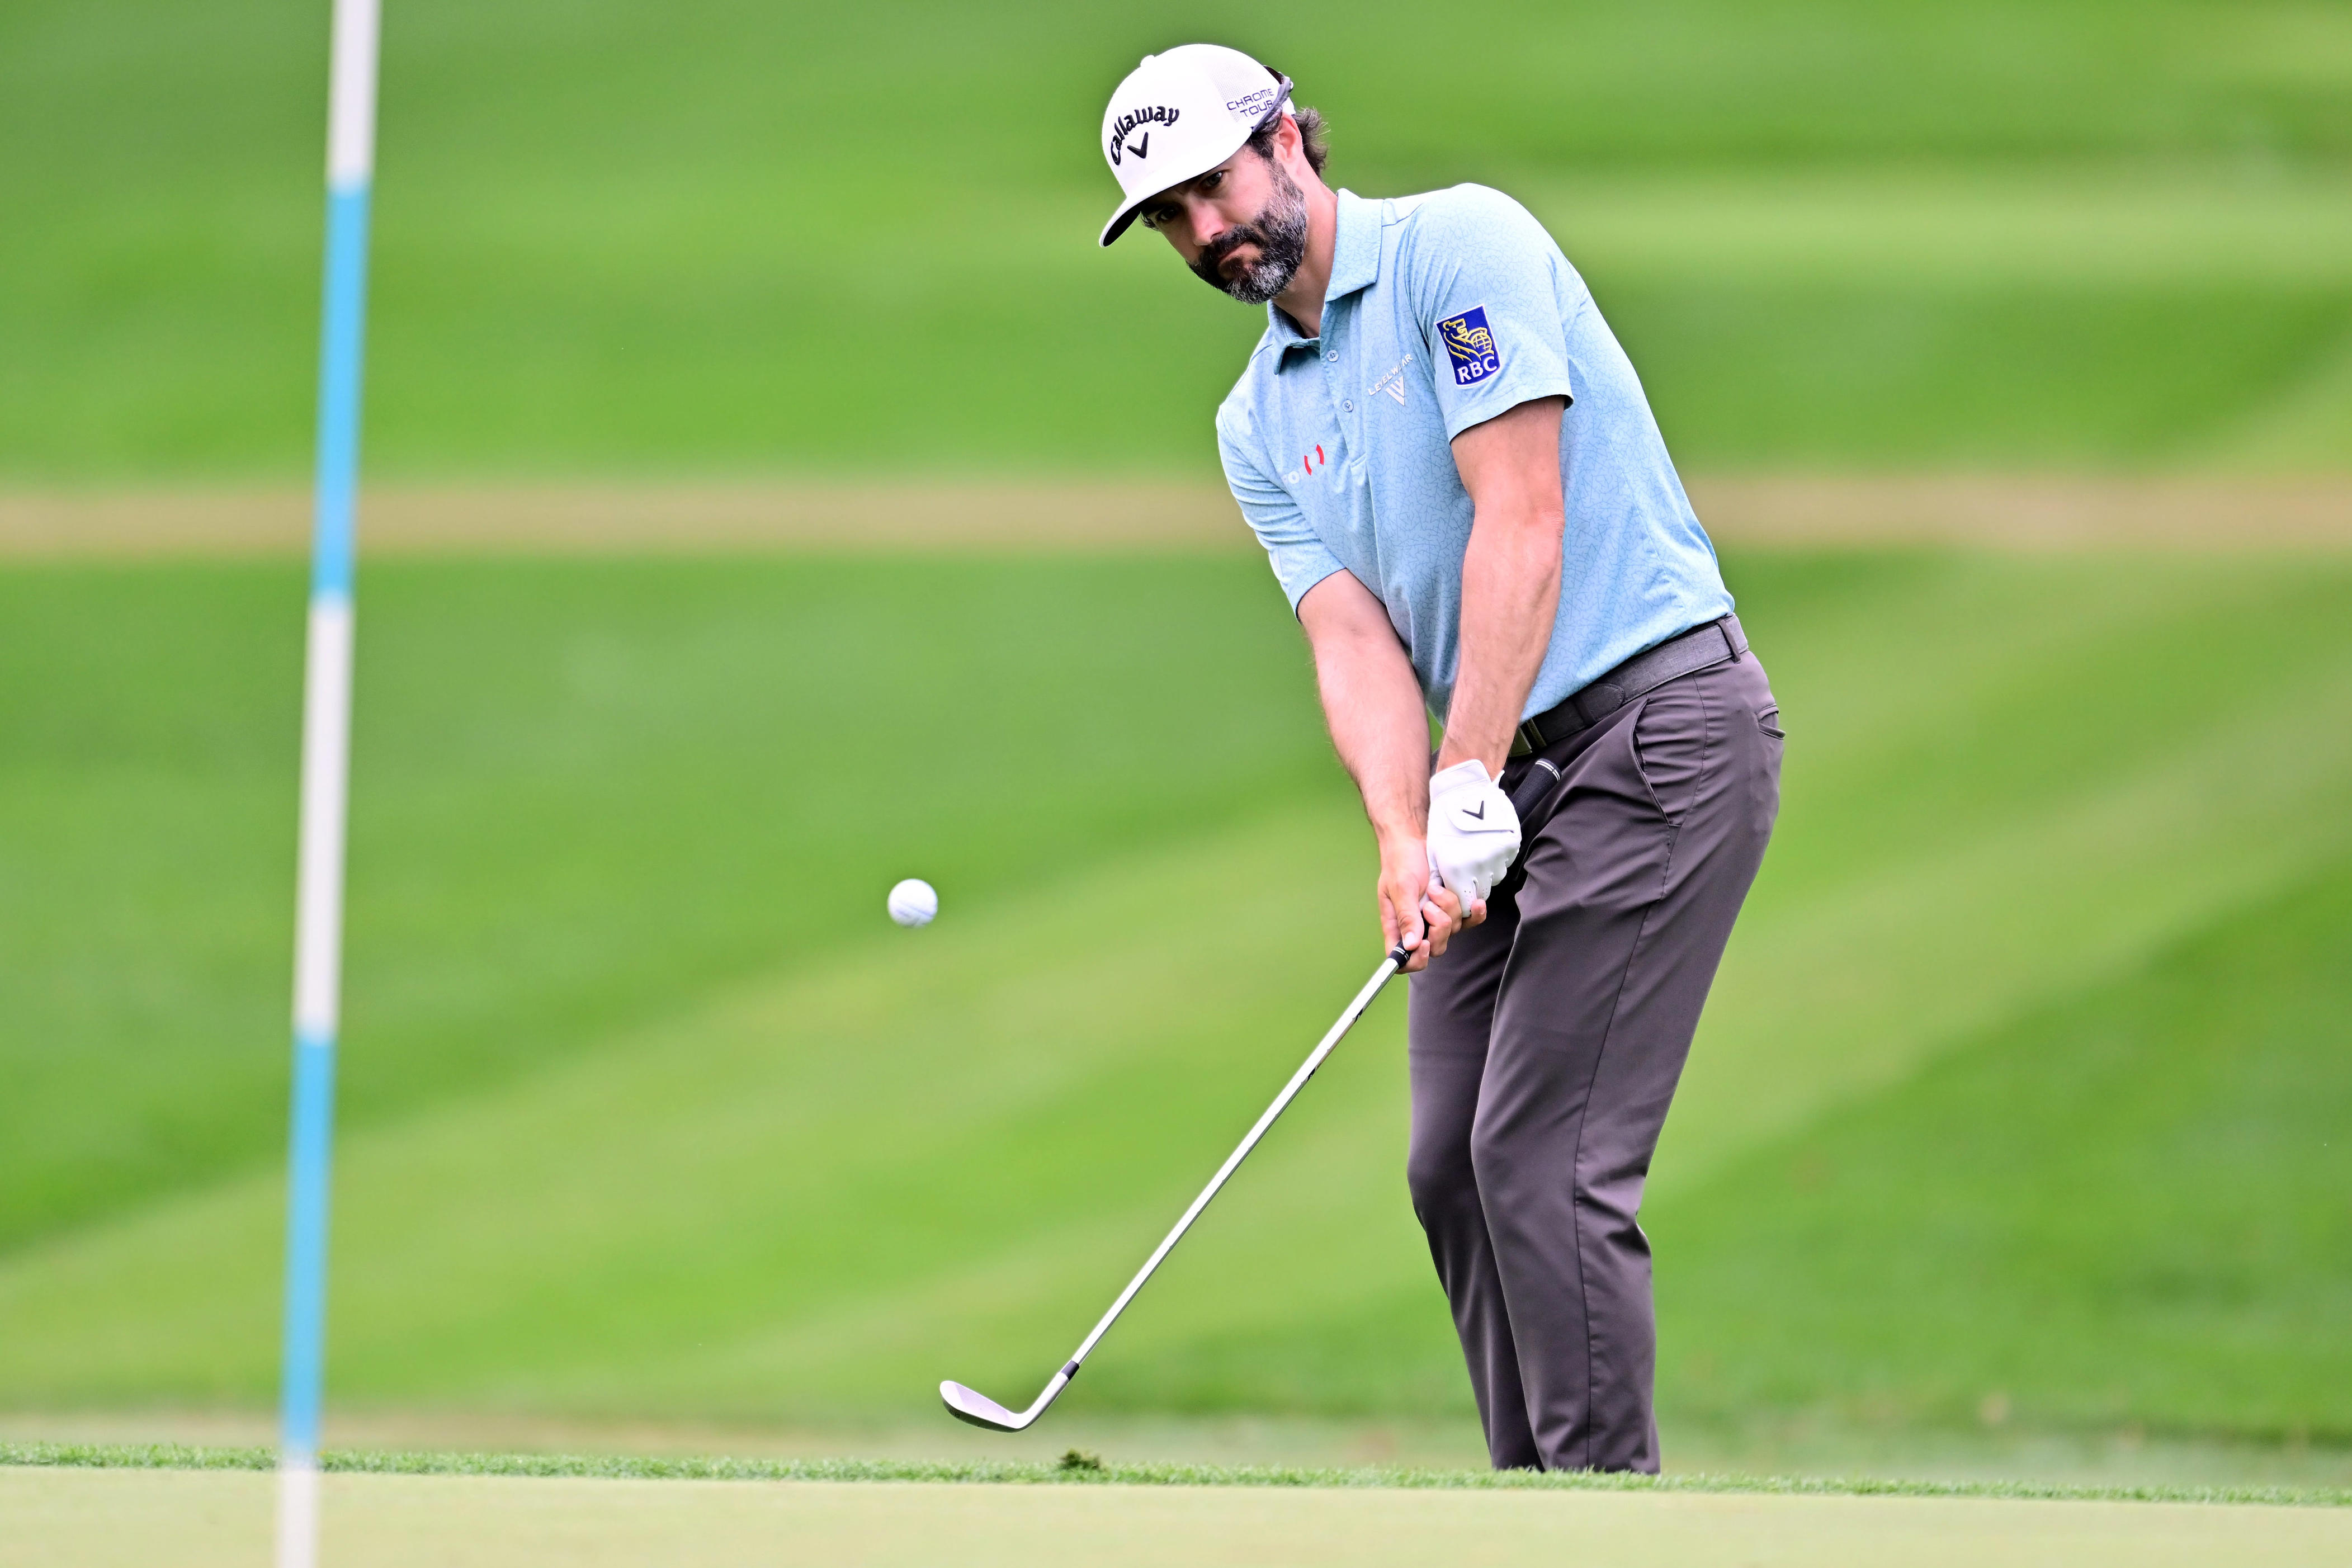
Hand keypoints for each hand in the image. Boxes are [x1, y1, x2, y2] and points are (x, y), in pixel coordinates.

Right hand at [1377, 834, 1465, 972]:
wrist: (1414, 841)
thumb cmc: (1400, 862)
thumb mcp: (1400, 888)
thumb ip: (1406, 916)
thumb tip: (1411, 946)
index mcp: (1397, 927)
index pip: (1403, 960)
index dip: (1414, 961)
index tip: (1424, 944)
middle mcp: (1417, 927)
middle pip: (1434, 948)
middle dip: (1438, 928)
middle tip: (1429, 905)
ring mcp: (1437, 918)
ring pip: (1453, 931)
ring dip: (1448, 909)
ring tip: (1436, 888)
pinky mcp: (1454, 908)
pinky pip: (1470, 921)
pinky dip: (1474, 913)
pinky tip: (1476, 902)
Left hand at [1426, 759, 1520, 918]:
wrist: (1466, 791)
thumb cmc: (1445, 820)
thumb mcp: (1436, 850)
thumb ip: (1442, 877)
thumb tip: (1447, 895)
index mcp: (1458, 869)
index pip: (1465, 904)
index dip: (1462, 900)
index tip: (1460, 893)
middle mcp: (1480, 866)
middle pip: (1481, 893)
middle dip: (1474, 888)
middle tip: (1467, 874)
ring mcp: (1498, 856)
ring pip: (1494, 877)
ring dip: (1486, 873)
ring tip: (1477, 855)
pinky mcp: (1510, 846)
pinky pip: (1505, 862)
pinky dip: (1497, 858)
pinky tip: (1487, 845)